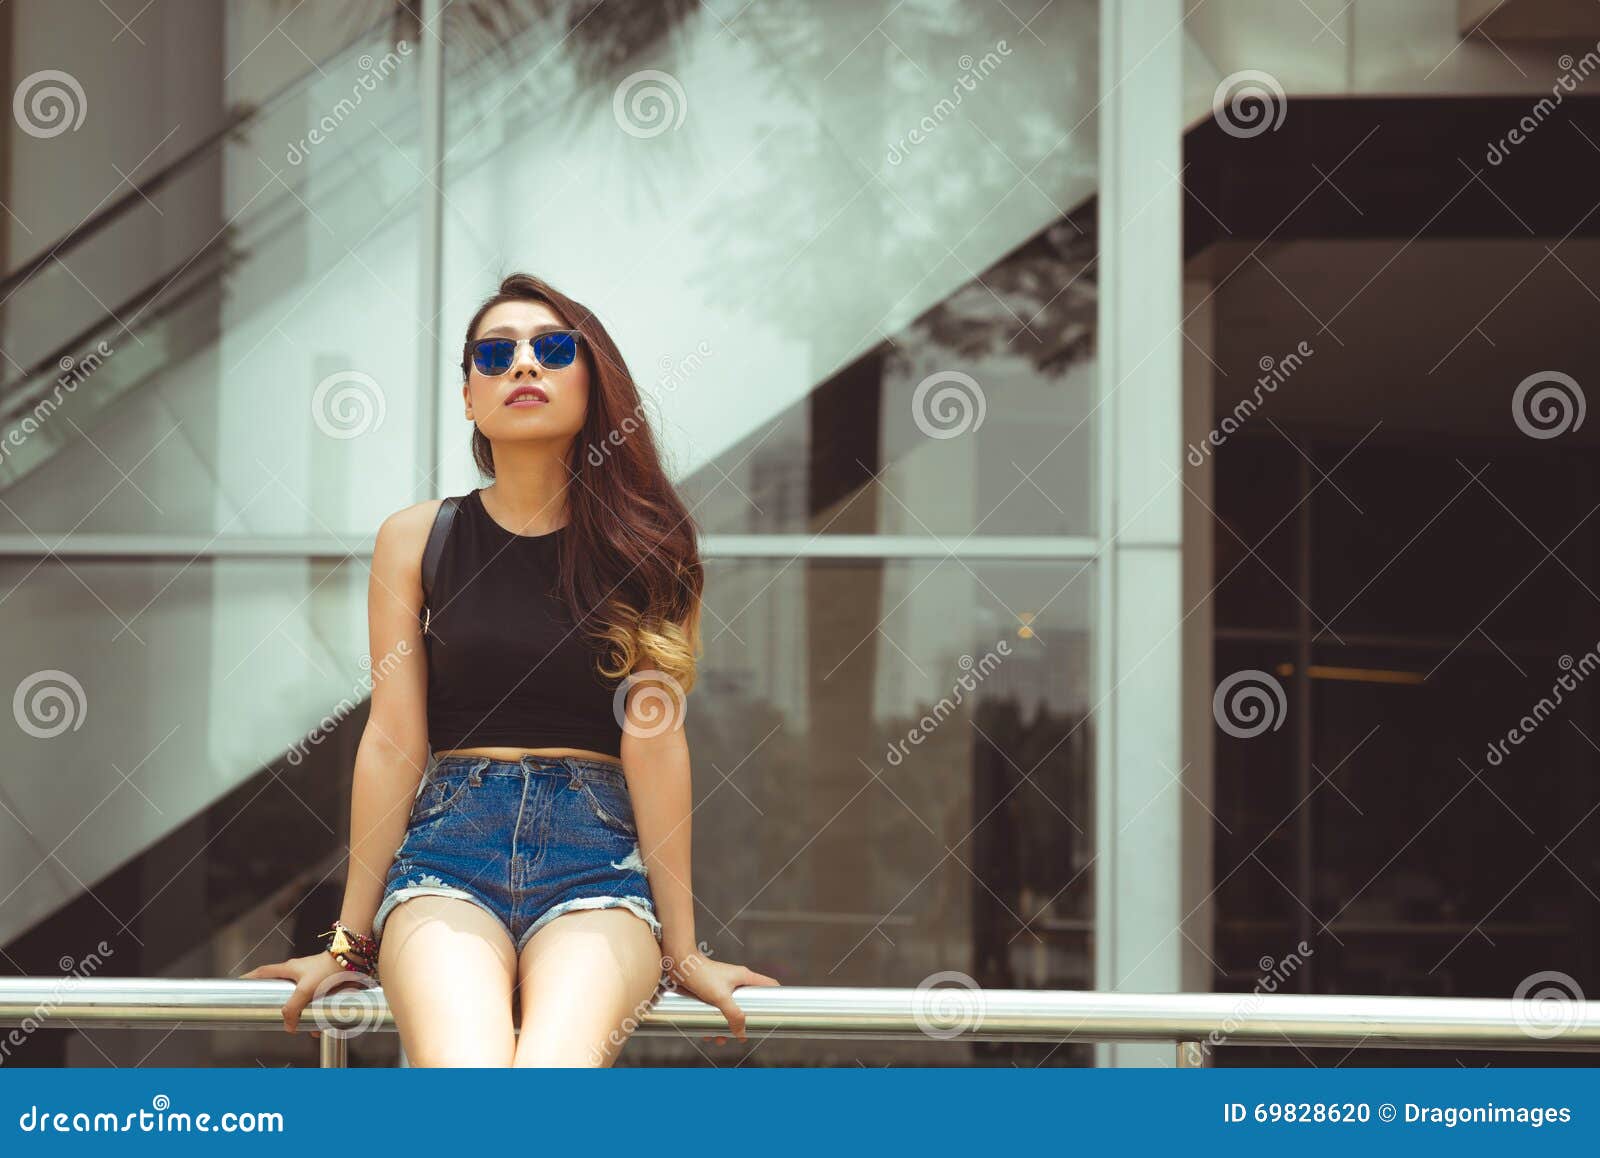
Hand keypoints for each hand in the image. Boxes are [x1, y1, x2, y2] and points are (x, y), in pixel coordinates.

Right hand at [239, 952, 368, 1036]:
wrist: (352, 961)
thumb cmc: (328, 967)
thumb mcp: (305, 989)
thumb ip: (293, 1008)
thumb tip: (287, 1025)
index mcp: (289, 969)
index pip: (263, 972)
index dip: (250, 978)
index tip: (239, 984)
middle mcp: (298, 973)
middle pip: (283, 991)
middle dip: (283, 1007)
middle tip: (279, 1018)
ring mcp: (311, 979)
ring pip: (303, 1001)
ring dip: (306, 1016)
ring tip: (311, 1029)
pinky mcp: (324, 985)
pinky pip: (318, 1004)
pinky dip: (320, 1016)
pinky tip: (324, 1027)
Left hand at [665, 949, 778, 1042]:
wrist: (678, 965)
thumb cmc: (700, 974)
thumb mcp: (720, 997)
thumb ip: (733, 1015)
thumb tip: (741, 1032)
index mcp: (744, 977)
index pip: (769, 985)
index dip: (777, 997)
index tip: (777, 1013)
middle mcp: (736, 982)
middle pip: (750, 1004)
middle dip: (746, 1021)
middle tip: (744, 1034)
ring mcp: (724, 988)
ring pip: (732, 1010)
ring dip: (727, 1026)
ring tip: (720, 1039)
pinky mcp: (711, 994)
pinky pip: (718, 1011)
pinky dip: (714, 1022)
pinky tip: (707, 1032)